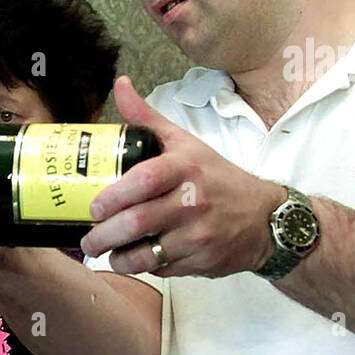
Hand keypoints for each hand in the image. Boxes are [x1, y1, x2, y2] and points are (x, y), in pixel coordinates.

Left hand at [82, 77, 283, 276]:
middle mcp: (194, 200)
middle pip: (138, 221)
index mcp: (186, 167)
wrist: (266, 218)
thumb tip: (121, 85)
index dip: (114, 196)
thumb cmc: (218, 178)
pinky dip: (144, 267)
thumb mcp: (187, 143)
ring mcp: (200, 234)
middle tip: (88, 238)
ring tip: (105, 253)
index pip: (145, 179)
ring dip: (118, 258)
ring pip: (147, 254)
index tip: (94, 206)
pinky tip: (136, 259)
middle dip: (104, 235)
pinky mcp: (204, 262)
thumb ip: (149, 119)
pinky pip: (163, 269)